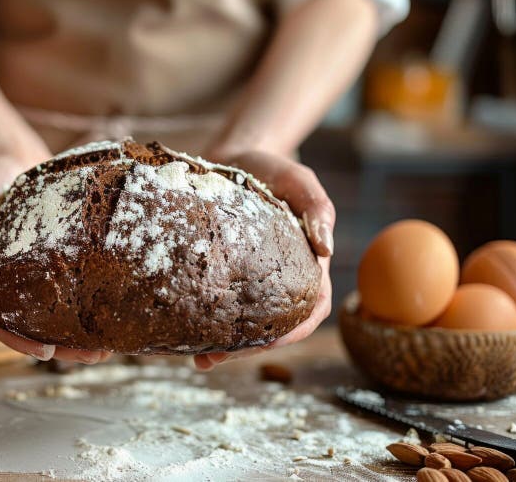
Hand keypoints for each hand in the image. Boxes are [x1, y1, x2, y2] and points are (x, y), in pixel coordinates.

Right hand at [0, 152, 111, 363]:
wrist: (16, 160)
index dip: (16, 342)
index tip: (44, 351)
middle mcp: (12, 285)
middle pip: (32, 329)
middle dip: (62, 349)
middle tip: (92, 357)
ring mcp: (37, 276)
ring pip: (55, 318)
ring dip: (79, 338)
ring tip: (107, 349)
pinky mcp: (60, 262)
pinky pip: (73, 291)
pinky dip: (89, 308)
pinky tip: (110, 315)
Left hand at [193, 149, 334, 370]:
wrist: (232, 156)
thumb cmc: (271, 168)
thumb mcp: (298, 179)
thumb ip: (317, 207)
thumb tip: (326, 248)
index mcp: (305, 265)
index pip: (308, 309)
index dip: (293, 331)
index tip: (270, 342)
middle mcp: (279, 280)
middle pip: (273, 328)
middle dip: (250, 349)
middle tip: (220, 357)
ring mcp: (250, 280)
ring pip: (245, 325)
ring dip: (227, 347)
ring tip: (202, 358)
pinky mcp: (222, 274)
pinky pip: (219, 307)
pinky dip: (206, 326)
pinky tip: (188, 338)